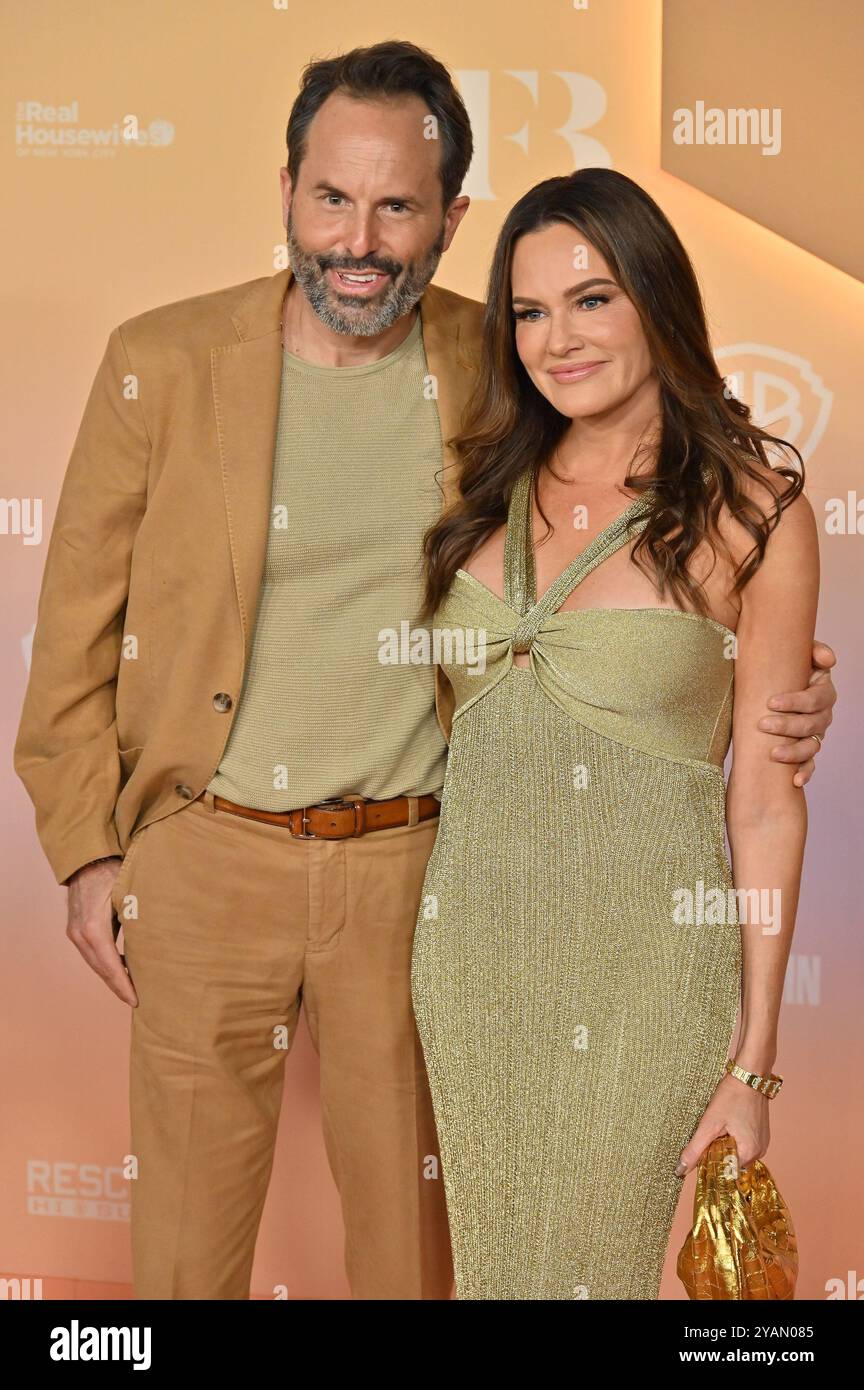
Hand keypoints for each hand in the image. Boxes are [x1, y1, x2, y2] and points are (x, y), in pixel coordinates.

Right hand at [66, 858, 138, 1005]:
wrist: (87, 860)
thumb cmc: (112, 874)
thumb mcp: (128, 896)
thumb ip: (137, 920)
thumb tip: (155, 943)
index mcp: (94, 928)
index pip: (110, 965)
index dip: (123, 984)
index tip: (135, 1000)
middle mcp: (80, 934)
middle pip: (101, 969)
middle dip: (117, 986)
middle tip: (135, 1000)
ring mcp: (74, 932)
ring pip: (95, 963)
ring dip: (111, 976)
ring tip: (130, 988)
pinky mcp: (75, 929)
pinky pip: (91, 953)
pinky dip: (105, 963)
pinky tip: (121, 966)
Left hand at [675, 1073, 769, 1176]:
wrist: (748, 1076)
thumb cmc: (731, 1097)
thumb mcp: (709, 1124)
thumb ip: (695, 1149)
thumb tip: (680, 1170)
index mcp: (750, 1153)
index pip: (725, 1171)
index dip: (710, 1161)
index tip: (702, 1147)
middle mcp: (759, 1152)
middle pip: (730, 1162)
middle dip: (717, 1151)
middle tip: (709, 1132)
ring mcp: (762, 1143)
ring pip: (735, 1152)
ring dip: (724, 1143)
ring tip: (719, 1125)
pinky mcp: (760, 1134)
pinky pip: (742, 1143)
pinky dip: (732, 1137)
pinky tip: (727, 1123)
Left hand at [759, 638, 835, 786]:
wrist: (772, 685)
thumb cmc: (785, 669)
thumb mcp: (798, 655)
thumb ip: (814, 651)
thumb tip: (829, 659)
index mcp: (822, 692)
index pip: (815, 699)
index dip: (795, 701)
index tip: (771, 702)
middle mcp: (822, 715)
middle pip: (811, 724)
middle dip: (787, 725)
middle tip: (762, 724)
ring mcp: (815, 734)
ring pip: (811, 746)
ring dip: (794, 752)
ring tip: (773, 754)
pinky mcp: (806, 750)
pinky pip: (810, 764)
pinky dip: (805, 773)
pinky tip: (795, 781)